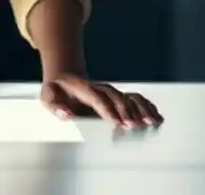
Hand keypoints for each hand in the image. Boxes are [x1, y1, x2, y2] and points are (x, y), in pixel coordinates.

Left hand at [39, 74, 162, 128]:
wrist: (65, 77)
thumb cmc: (56, 91)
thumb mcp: (47, 95)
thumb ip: (55, 105)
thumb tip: (66, 114)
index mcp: (84, 89)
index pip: (98, 99)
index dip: (108, 110)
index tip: (117, 123)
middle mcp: (101, 89)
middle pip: (117, 99)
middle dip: (127, 112)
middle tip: (135, 127)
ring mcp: (110, 92)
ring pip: (129, 98)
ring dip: (141, 110)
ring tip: (152, 122)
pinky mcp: (117, 97)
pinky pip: (135, 99)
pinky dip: (147, 107)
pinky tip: (157, 117)